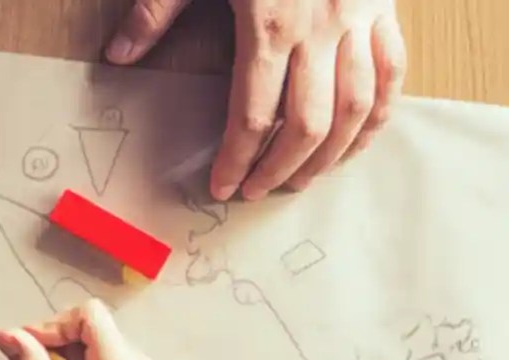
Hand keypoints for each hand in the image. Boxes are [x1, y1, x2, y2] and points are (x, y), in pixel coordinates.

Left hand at [105, 0, 405, 199]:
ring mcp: (359, 20)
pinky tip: (358, 141)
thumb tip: (116, 56)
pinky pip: (392, 73)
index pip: (253, 115)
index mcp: (268, 24)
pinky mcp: (385, 8)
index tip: (224, 186)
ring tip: (304, 179)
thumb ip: (154, 11)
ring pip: (356, 109)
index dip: (238, 159)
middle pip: (308, 125)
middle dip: (281, 169)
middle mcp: (320, 30)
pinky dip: (379, 114)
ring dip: (331, 155)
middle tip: (260, 192)